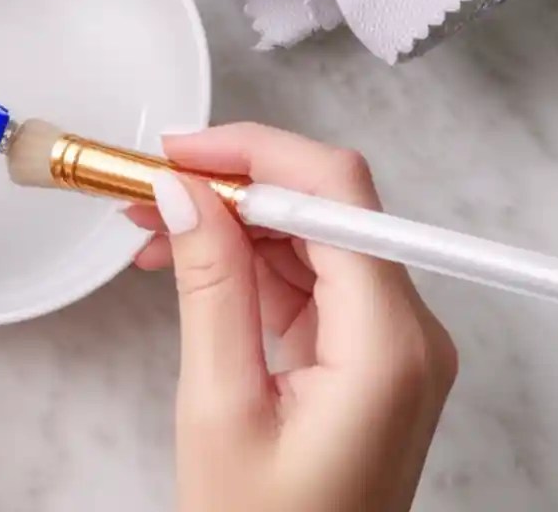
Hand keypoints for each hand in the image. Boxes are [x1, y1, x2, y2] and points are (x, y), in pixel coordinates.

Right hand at [127, 124, 456, 511]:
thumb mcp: (219, 407)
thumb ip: (209, 286)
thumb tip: (188, 195)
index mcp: (387, 345)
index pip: (334, 193)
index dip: (254, 153)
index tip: (182, 149)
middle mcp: (408, 335)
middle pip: (325, 209)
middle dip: (234, 185)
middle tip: (150, 183)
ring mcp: (391, 348)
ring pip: (312, 241)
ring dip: (233, 224)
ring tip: (152, 228)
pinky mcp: (367, 360)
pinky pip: (310, 283)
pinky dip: (250, 267)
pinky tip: (191, 264)